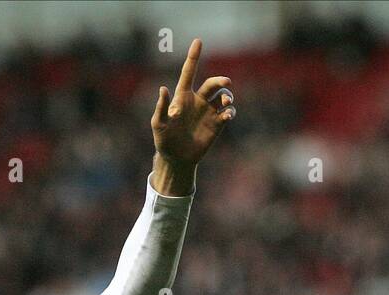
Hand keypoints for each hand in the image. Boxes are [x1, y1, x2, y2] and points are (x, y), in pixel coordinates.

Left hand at [150, 38, 234, 191]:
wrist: (177, 159)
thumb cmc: (164, 141)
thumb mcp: (158, 125)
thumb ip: (161, 108)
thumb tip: (163, 89)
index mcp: (183, 96)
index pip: (189, 72)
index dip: (193, 57)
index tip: (198, 41)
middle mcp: (198, 101)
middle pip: (213, 84)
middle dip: (221, 81)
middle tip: (226, 83)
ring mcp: (208, 112)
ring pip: (223, 97)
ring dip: (227, 97)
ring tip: (225, 104)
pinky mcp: (217, 124)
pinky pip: (228, 113)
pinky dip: (230, 112)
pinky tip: (226, 116)